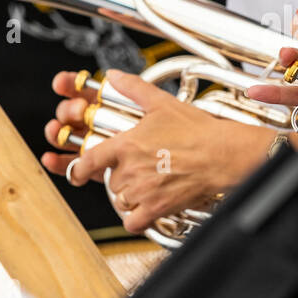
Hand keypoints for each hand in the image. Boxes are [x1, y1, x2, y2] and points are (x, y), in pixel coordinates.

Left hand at [42, 69, 276, 232]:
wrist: (221, 155)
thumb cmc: (197, 131)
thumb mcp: (162, 103)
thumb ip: (133, 88)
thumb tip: (113, 75)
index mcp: (125, 145)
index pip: (87, 162)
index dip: (76, 170)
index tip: (76, 173)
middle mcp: (129, 170)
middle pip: (109, 182)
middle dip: (119, 179)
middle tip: (138, 172)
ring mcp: (142, 191)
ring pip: (120, 201)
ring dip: (129, 197)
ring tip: (148, 186)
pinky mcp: (156, 209)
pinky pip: (133, 222)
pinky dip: (137, 218)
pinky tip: (148, 208)